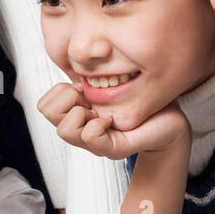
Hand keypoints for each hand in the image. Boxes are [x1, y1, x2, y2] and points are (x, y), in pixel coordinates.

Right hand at [37, 82, 189, 159]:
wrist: (170, 124)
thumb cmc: (142, 103)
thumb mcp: (110, 86)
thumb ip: (91, 80)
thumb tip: (76, 64)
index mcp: (78, 114)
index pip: (44, 104)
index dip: (61, 91)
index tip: (86, 89)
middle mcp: (80, 130)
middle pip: (46, 113)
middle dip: (67, 99)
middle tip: (91, 100)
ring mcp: (94, 143)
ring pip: (64, 130)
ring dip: (82, 113)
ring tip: (102, 112)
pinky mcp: (112, 149)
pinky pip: (90, 137)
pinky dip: (99, 125)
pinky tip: (113, 120)